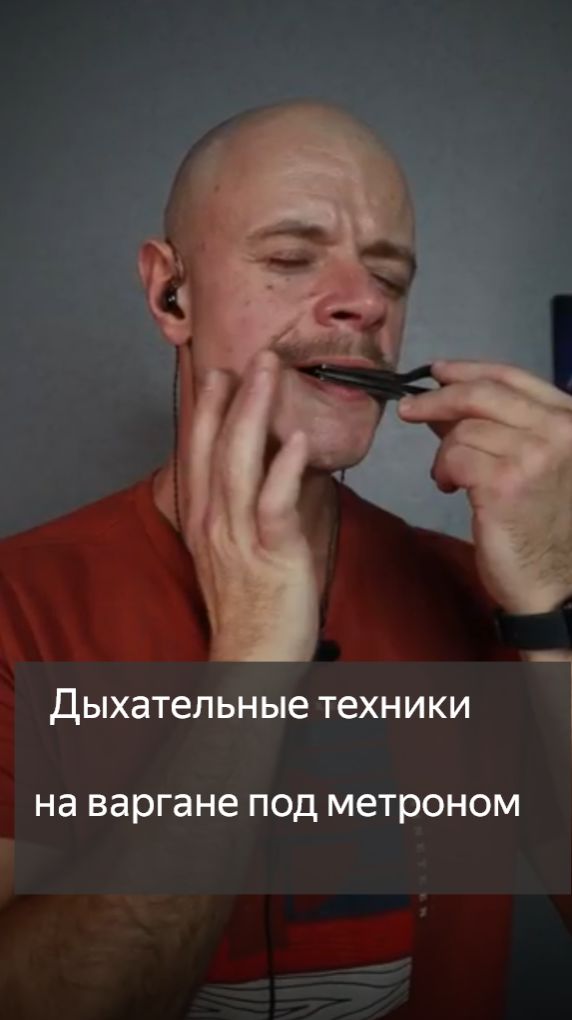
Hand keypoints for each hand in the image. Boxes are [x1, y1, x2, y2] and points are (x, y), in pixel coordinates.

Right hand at [181, 349, 318, 660]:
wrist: (250, 661)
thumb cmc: (248, 608)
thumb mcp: (230, 553)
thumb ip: (237, 512)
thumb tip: (258, 475)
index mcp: (204, 520)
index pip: (199, 453)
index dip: (206, 411)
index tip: (216, 373)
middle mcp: (215, 522)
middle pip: (218, 446)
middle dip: (233, 396)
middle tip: (253, 355)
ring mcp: (240, 537)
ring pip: (241, 463)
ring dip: (255, 414)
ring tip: (269, 374)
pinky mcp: (272, 554)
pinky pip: (275, 505)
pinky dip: (284, 470)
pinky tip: (295, 440)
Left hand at [398, 359, 571, 612]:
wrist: (554, 580)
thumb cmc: (543, 523)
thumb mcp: (531, 462)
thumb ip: (497, 426)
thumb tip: (444, 401)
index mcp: (570, 419)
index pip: (513, 376)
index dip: (469, 370)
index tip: (437, 372)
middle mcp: (559, 430)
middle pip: (483, 394)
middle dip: (438, 398)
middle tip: (409, 409)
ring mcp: (535, 455)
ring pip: (464, 430)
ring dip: (445, 452)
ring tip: (449, 476)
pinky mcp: (505, 482)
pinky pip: (455, 457)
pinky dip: (443, 470)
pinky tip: (451, 488)